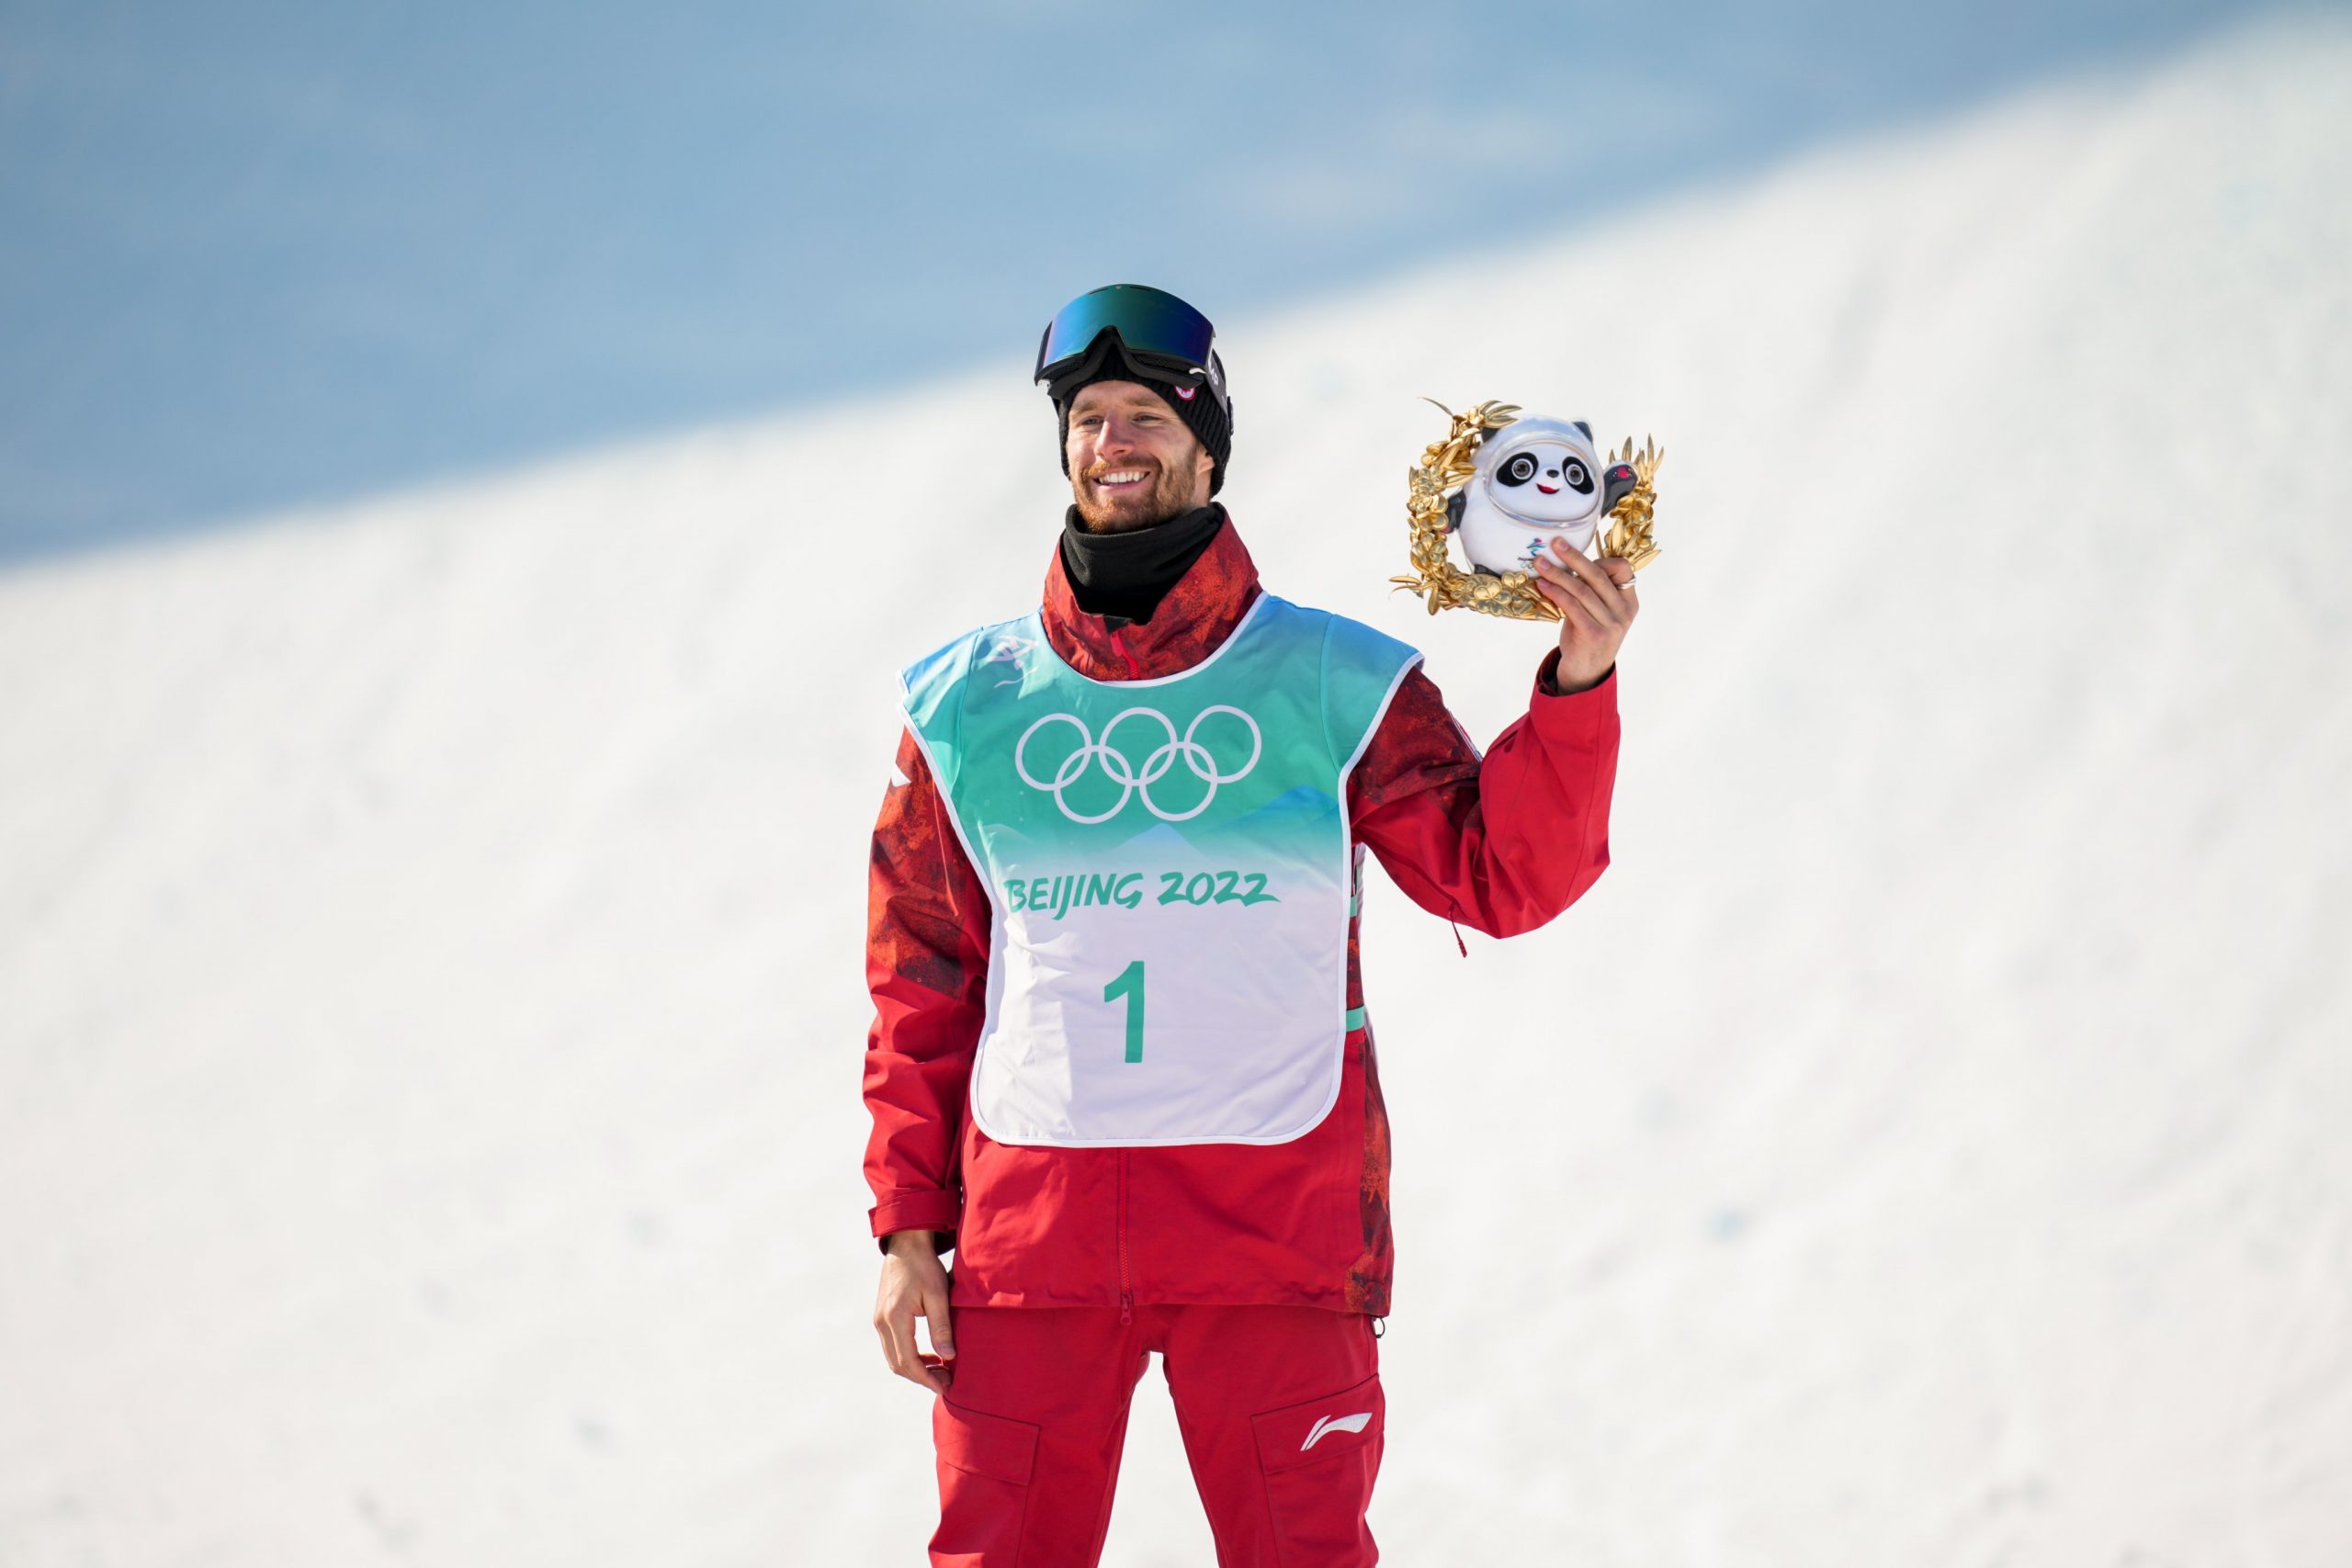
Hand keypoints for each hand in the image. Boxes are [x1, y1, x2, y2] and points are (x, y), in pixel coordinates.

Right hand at [873, 1231, 955, 1393]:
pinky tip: (929, 1356)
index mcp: (894, 1318)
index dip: (926, 1378)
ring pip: (894, 1357)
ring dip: (915, 1368)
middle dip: (921, 1377)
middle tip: (946, 1381)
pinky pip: (893, 1346)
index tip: (944, 1387)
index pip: (908, 1360)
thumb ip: (941, 1327)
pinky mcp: (882, 1317)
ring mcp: (879, 1320)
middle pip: (898, 1364)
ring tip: (941, 1371)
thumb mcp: (938, 1294)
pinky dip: (909, 1356)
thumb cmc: (924, 1266)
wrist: (906, 1244)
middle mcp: (882, 1322)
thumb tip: (948, 1357)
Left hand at [1531, 538, 1637, 692]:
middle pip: (1599, 576)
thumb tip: (1566, 562)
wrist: (1585, 674)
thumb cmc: (1587, 638)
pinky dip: (1556, 592)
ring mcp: (1611, 624)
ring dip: (1558, 574)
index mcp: (1629, 603)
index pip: (1624, 570)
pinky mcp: (1594, 634)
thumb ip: (1591, 591)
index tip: (1578, 556)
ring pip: (1583, 590)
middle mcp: (1624, 612)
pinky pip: (1573, 606)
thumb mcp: (1596, 612)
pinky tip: (1543, 585)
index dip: (1602, 560)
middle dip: (1574, 557)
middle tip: (1556, 543)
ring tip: (1540, 564)